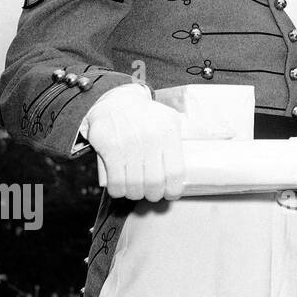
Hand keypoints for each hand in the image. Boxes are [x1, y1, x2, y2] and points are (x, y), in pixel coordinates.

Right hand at [82, 84, 185, 201]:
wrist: (116, 101)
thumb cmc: (146, 116)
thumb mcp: (169, 120)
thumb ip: (178, 142)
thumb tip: (187, 169)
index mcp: (168, 132)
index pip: (175, 171)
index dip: (173, 189)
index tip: (170, 193)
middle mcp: (150, 138)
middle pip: (155, 182)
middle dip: (153, 194)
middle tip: (152, 194)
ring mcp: (129, 143)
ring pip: (134, 185)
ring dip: (135, 194)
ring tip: (135, 192)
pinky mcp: (110, 148)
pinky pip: (115, 181)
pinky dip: (118, 191)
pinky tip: (120, 189)